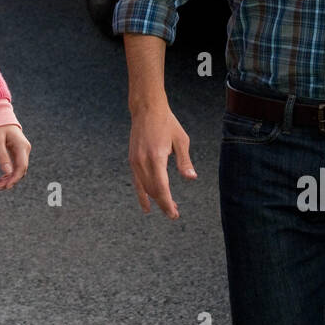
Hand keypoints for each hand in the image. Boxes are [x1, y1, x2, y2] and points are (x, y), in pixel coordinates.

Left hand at [0, 124, 29, 189]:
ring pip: (18, 169)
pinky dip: (8, 173)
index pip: (22, 166)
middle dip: (11, 180)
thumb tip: (7, 172)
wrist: (0, 116)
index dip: (15, 178)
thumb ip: (2, 156)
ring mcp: (22, 151)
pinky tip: (0, 179)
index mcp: (22, 146)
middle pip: (21, 170)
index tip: (6, 186)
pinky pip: (15, 166)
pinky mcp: (17, 152)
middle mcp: (24, 149)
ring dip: (9, 178)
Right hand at [128, 101, 195, 218]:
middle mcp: (143, 162)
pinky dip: (142, 194)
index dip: (167, 203)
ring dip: (155, 200)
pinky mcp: (132, 160)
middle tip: (174, 213)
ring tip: (167, 208)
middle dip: (163, 204)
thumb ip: (184, 161)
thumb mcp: (181, 140)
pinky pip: (137, 182)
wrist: (146, 109)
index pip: (161, 188)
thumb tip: (191, 178)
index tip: (174, 214)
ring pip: (144, 188)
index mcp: (156, 157)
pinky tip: (147, 204)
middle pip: (153, 191)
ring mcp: (135, 161)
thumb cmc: (166, 123)